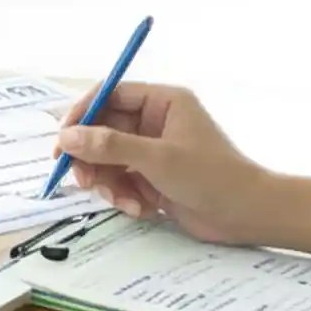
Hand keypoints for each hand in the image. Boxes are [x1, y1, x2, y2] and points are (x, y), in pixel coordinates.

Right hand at [55, 83, 272, 243]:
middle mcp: (154, 122)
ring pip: (108, 160)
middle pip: (102, 131)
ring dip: (108, 183)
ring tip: (123, 201)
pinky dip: (124, 196)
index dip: (82, 114)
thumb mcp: (157, 158)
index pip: (109, 95)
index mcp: (162, 102)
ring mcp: (152, 151)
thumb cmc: (211, 176)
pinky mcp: (152, 177)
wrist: (246, 215)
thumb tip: (68, 137)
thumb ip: (110, 146)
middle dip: (92, 158)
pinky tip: (142, 209)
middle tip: (82, 180)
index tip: (63, 139)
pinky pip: (121, 181)